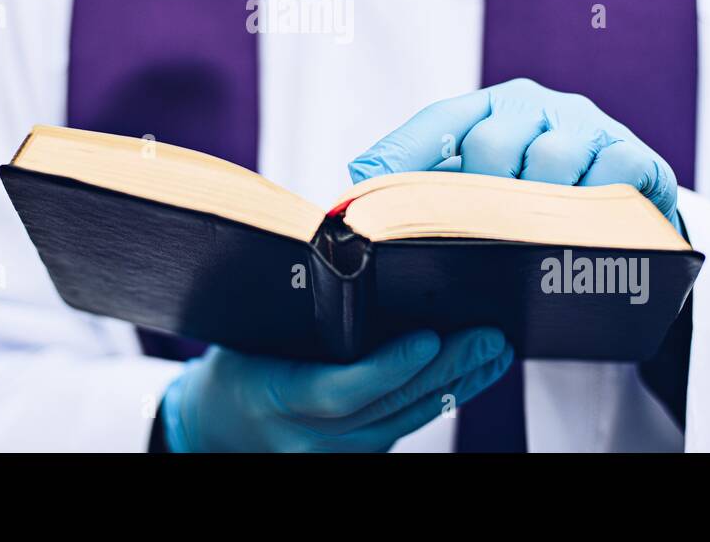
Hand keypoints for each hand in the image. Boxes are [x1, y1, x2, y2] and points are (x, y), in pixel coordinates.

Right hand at [161, 328, 511, 451]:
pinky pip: (404, 425)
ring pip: (406, 420)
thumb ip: (297, 308)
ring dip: (456, 384)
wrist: (215, 426)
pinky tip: (469, 372)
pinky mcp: (356, 457)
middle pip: (388, 407)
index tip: (428, 337)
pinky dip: (438, 396)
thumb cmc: (235, 367)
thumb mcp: (249, 334)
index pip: (339, 392)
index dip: (388, 368)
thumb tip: (352, 251)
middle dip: (444, 370)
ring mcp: (335, 455)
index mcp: (274, 398)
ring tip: (494, 351)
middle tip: (488, 336)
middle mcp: (308, 439)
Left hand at [348, 77, 679, 228]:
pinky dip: (595, 205)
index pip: (437, 123)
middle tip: (479, 236)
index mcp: (486, 110)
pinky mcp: (634, 153)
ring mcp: (585, 125)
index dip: (401, 156)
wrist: (621, 212)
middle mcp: (532, 106)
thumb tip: (351, 197)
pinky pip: (611, 174)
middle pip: (492, 143)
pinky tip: (584, 228)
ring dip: (538, 209)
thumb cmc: (532, 200)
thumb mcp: (476, 189)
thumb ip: (420, 188)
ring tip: (528, 242)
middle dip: (481, 196)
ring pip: (552, 160)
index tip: (368, 193)